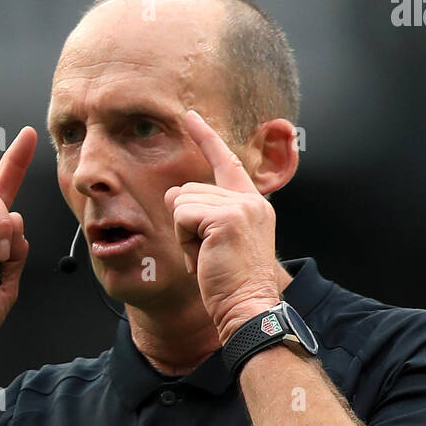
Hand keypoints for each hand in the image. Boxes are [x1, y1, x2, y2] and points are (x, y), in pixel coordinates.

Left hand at [163, 109, 280, 345]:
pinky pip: (182, 216)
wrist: (248, 308)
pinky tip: (203, 259)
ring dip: (184, 236)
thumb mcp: (219, 244)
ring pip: (183, 204)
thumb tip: (172, 194)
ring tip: (208, 258)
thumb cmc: (232, 285)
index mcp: (253, 205)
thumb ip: (202, 215)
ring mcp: (239, 207)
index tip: (191, 117)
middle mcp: (250, 201)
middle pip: (190, 191)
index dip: (207, 139)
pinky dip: (184, 240)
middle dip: (186, 226)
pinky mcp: (225, 218)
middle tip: (208, 255)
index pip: (227, 163)